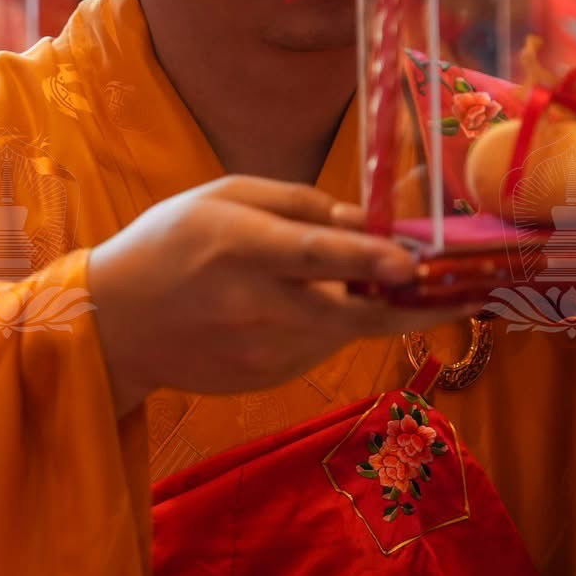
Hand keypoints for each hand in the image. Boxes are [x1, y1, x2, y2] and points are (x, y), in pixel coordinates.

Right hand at [87, 176, 469, 416]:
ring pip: (341, 332)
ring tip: (386, 284)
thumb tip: (362, 221)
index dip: (368, 260)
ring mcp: (259, 351)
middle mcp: (252, 304)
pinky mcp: (265, 379)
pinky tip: (305, 306)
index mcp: (238, 246)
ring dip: (371, 309)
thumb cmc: (170, 242)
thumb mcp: (223, 196)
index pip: (314, 255)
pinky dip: (329, 326)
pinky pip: (317, 348)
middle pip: (349, 313)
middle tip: (462, 295)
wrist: (113, 324)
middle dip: (412, 307)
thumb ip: (297, 205)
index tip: (416, 265)